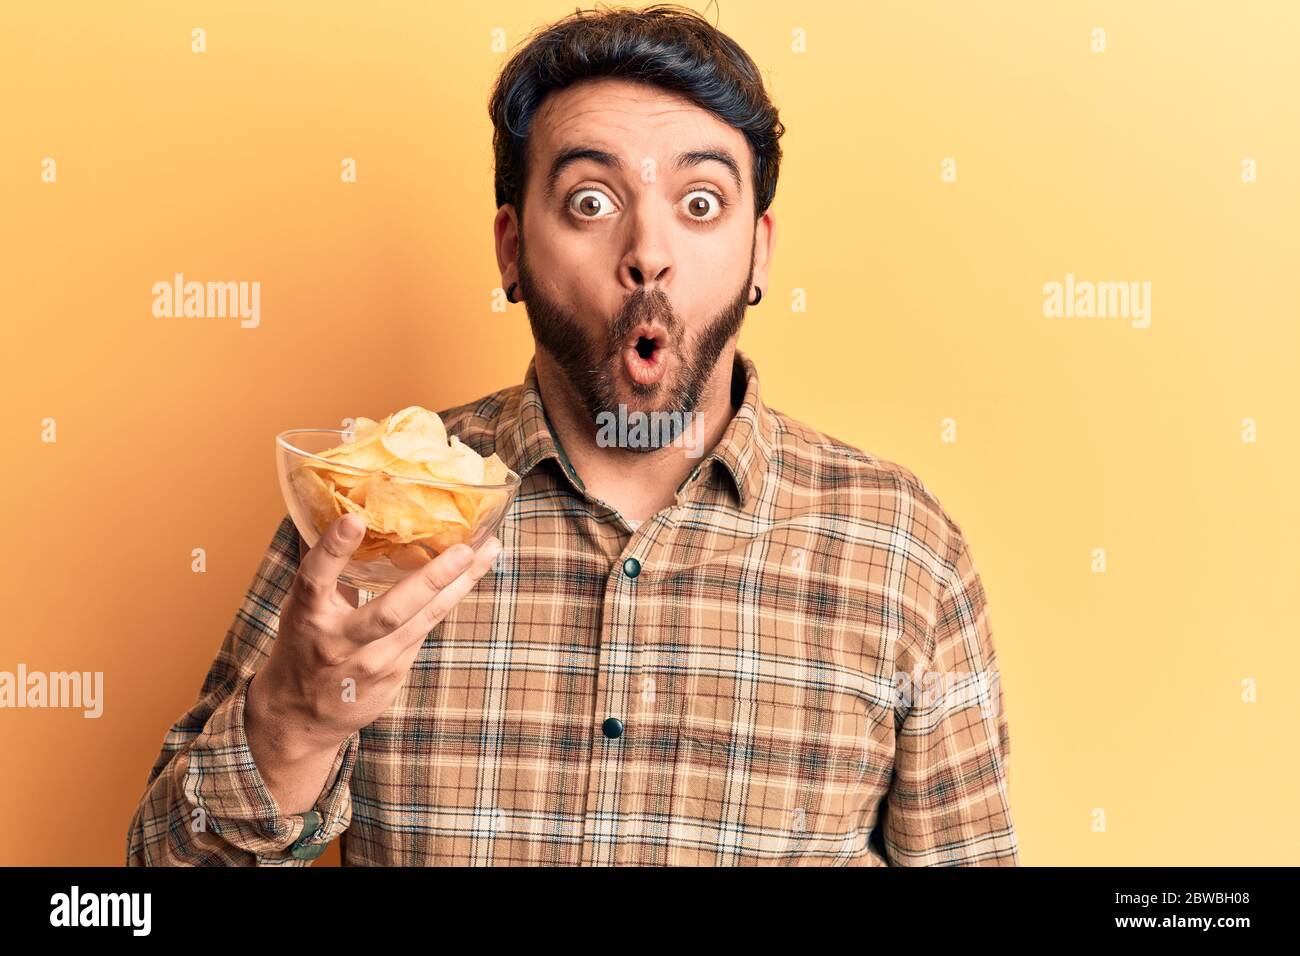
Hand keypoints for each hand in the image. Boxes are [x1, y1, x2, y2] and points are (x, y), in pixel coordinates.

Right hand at [249, 512, 500, 754]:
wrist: (301, 717)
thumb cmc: (304, 646)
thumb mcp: (303, 608)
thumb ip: (327, 569)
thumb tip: (342, 512)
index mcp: (309, 617)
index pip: (316, 579)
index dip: (333, 550)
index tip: (353, 519)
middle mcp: (340, 642)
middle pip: (390, 612)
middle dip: (431, 579)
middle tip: (464, 548)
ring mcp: (372, 663)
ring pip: (424, 620)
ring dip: (460, 584)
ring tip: (489, 551)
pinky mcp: (395, 674)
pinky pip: (426, 628)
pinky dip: (449, 599)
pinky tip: (472, 574)